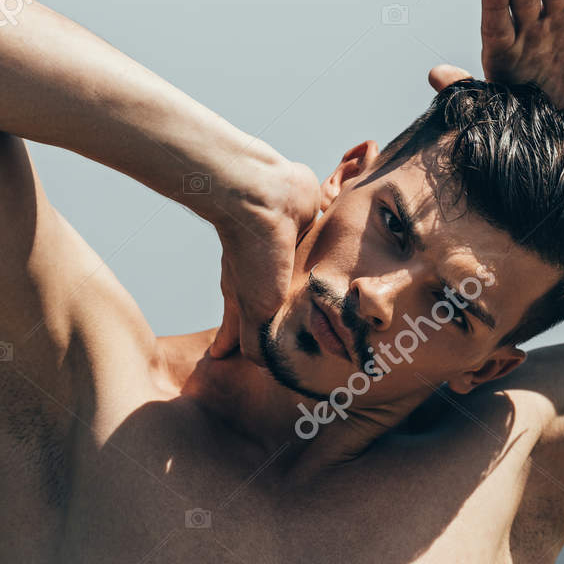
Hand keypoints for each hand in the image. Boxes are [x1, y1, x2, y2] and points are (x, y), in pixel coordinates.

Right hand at [209, 161, 321, 361]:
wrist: (266, 196)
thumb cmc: (256, 252)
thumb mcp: (255, 309)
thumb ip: (257, 341)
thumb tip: (261, 368)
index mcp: (245, 295)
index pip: (235, 328)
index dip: (230, 345)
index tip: (223, 360)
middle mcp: (261, 274)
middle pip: (267, 305)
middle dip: (273, 324)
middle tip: (286, 344)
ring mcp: (282, 252)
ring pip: (294, 281)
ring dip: (304, 294)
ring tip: (324, 314)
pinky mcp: (305, 229)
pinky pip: (316, 251)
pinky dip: (324, 262)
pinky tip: (340, 272)